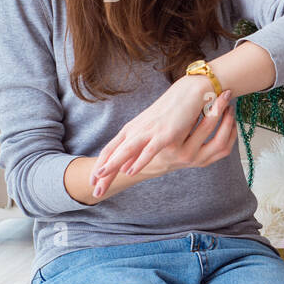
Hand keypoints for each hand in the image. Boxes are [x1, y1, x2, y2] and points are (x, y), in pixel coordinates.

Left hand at [91, 77, 230, 185]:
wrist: (190, 92)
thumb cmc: (173, 111)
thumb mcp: (151, 130)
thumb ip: (138, 147)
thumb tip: (126, 165)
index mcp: (131, 130)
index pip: (109, 150)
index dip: (100, 167)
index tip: (93, 183)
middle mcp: (136, 130)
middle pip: (112, 153)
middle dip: (102, 174)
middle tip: (94, 191)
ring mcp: (149, 131)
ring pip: (125, 151)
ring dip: (112, 166)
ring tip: (101, 179)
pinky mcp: (164, 133)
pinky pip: (148, 149)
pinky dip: (138, 161)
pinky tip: (131, 172)